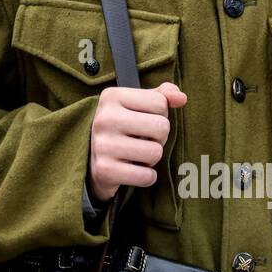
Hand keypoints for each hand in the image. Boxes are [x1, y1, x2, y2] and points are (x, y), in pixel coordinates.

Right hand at [87, 82, 186, 204]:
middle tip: (143, 140)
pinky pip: (147, 176)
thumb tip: (181, 98)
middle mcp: (104, 118)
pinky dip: (146, 176)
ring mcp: (102, 145)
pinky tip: (133, 170)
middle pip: (162, 127)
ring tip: (136, 154)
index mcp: (111, 96)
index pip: (160, 102)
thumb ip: (162, 95)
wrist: (90, 158)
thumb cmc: (123, 127)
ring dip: (152, 158)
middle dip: (159, 137)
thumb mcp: (138, 104)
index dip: (159, 114)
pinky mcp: (104, 170)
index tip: (143, 120)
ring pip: (156, 153)